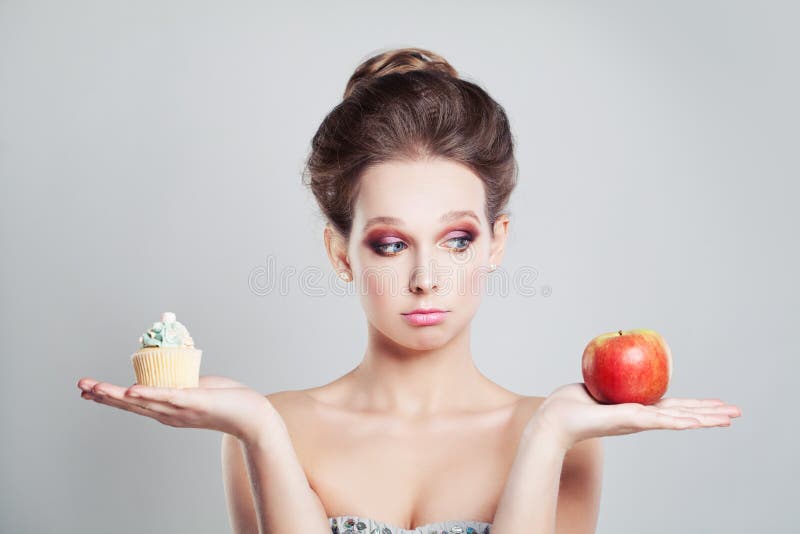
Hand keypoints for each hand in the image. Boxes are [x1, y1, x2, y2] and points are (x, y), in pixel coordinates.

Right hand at [77, 375, 278, 443]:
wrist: (253, 415)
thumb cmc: (229, 400)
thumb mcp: (200, 388)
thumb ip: (183, 382)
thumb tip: (171, 367)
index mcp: (168, 410)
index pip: (133, 403)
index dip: (110, 398)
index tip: (87, 391)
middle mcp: (169, 413)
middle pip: (131, 404)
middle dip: (104, 395)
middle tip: (80, 386)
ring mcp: (181, 409)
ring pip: (144, 401)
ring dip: (118, 395)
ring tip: (95, 388)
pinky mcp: (195, 402)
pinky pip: (170, 397)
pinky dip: (150, 394)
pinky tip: (132, 390)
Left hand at [530, 382, 742, 451]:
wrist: (555, 419)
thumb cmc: (569, 404)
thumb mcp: (596, 385)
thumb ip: (608, 376)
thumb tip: (611, 354)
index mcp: (637, 409)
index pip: (672, 407)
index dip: (694, 406)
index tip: (715, 406)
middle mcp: (641, 417)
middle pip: (683, 414)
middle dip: (710, 414)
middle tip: (736, 413)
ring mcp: (637, 421)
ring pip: (678, 420)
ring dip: (705, 419)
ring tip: (729, 418)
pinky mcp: (629, 421)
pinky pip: (659, 421)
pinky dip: (679, 422)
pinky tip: (698, 422)